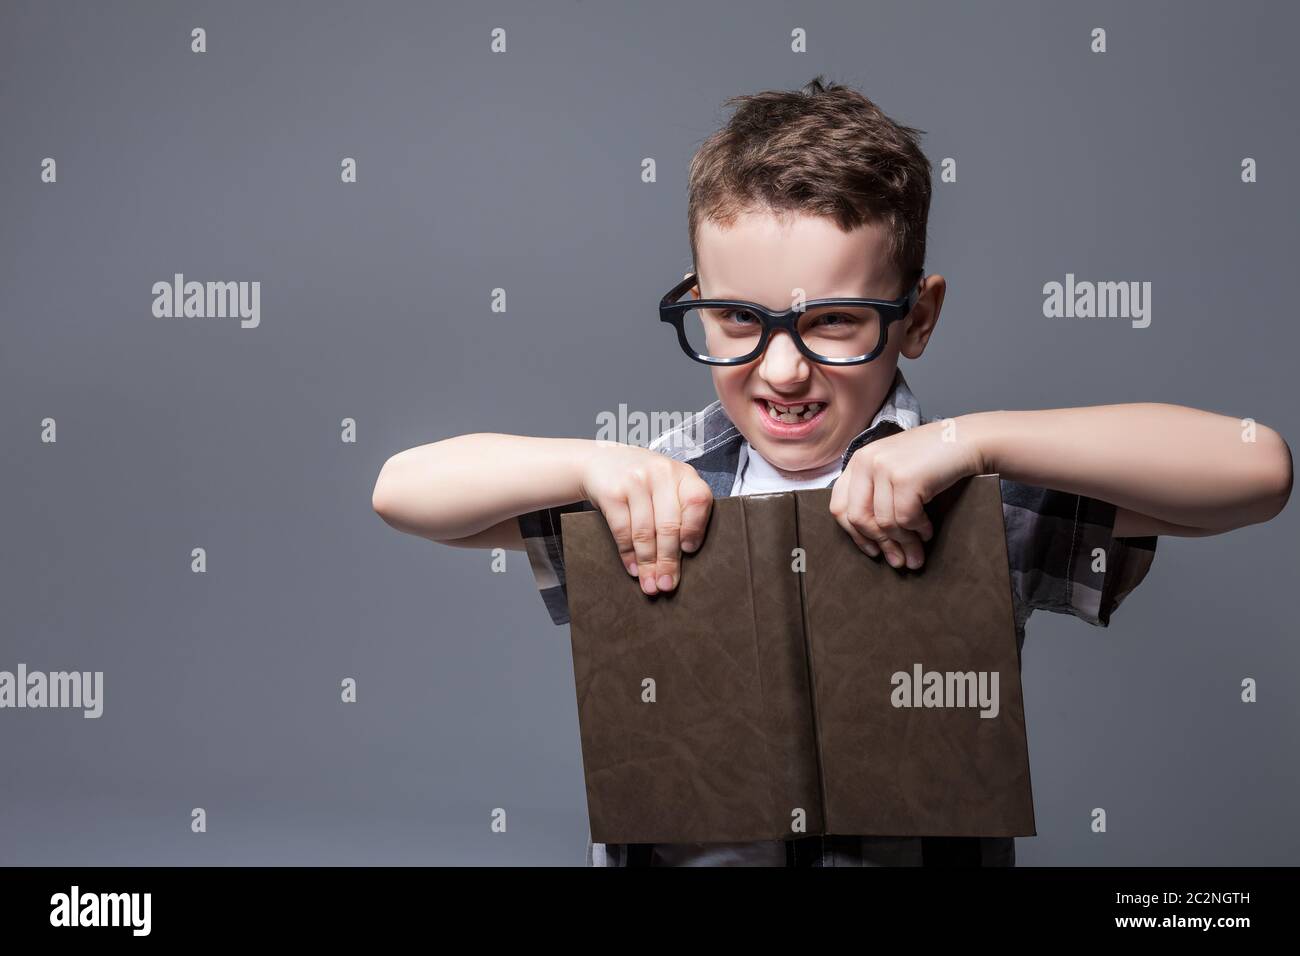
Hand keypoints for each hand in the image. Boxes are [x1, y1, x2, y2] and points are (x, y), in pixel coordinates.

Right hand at [579, 442, 713, 593]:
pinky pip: (623, 530)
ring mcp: (635, 481)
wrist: (601, 462)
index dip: (695, 528)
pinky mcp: (612, 492)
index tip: (690, 552)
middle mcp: (661, 473)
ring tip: (650, 585)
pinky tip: (633, 568)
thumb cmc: (643, 482)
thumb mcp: (667, 486)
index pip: (698, 500)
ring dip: (648, 564)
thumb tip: (684, 557)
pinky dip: (628, 554)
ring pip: (645, 532)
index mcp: (683, 474)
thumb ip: (680, 510)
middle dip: (668, 560)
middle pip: (669, 524)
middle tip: (668, 585)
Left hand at [829, 418, 985, 569]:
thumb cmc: (934, 458)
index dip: (855, 534)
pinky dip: (918, 531)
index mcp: (858, 461)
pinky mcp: (904, 478)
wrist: (967, 439)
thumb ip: (877, 494)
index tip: (872, 550)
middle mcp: (865, 461)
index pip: (839, 506)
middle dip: (880, 544)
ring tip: (917, 553)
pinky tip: (928, 531)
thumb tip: (872, 540)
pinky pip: (905, 519)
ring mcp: (883, 468)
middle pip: (858, 518)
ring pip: (884, 523)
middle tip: (898, 561)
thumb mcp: (895, 470)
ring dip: (904, 544)